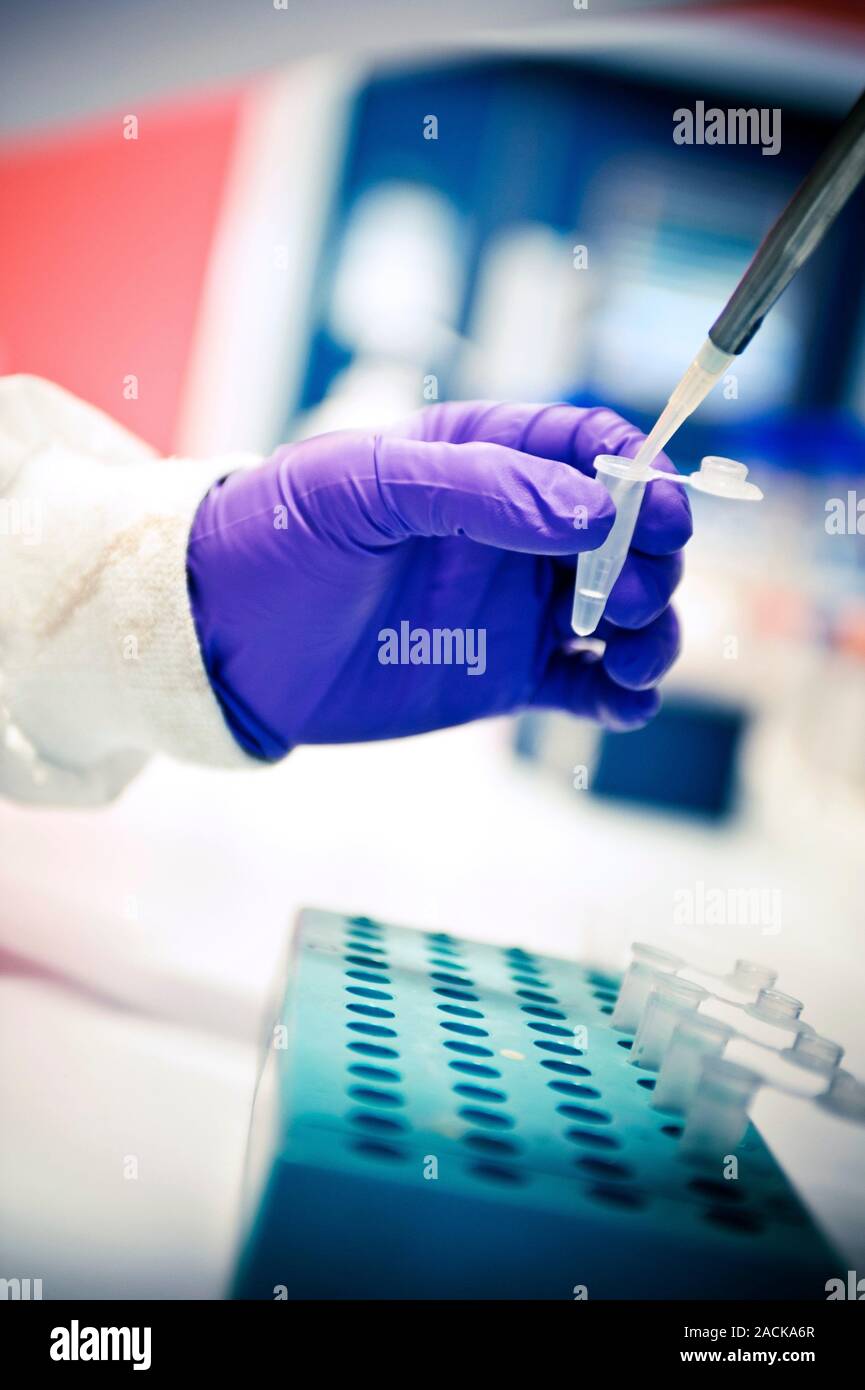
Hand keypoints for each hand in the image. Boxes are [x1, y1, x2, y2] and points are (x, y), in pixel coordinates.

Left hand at [186, 401, 690, 757]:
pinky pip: (589, 684)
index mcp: (487, 460)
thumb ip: (483, 489)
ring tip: (629, 656)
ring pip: (624, 612)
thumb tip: (596, 513)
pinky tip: (622, 700)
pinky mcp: (508, 675)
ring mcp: (517, 605)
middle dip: (651, 560)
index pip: (591, 448)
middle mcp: (518, 530)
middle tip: (628, 593)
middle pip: (627, 534)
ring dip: (652, 630)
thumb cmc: (284, 534)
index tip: (663, 514)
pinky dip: (623, 694)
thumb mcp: (369, 484)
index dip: (641, 474)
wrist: (226, 638)